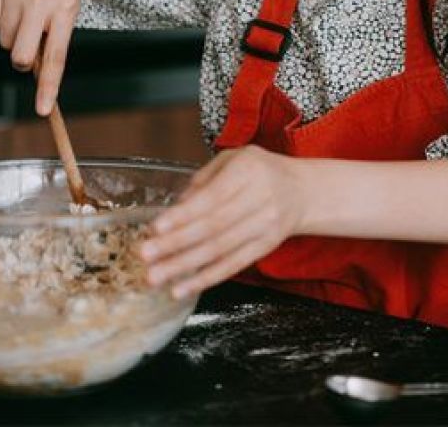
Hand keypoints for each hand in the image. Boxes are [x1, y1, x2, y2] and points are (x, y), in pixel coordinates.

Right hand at [0, 0, 79, 114]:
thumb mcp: (69, 8)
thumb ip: (55, 38)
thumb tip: (37, 74)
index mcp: (67, 9)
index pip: (56, 56)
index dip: (48, 86)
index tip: (43, 110)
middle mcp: (42, 0)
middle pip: (21, 55)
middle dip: (23, 60)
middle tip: (29, 48)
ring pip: (5, 40)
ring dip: (14, 35)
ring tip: (27, 13)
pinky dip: (1, 19)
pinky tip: (13, 1)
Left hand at [140, 145, 306, 297]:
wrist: (302, 190)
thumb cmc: (259, 171)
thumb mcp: (233, 159)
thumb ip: (203, 180)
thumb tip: (174, 209)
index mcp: (248, 170)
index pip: (212, 197)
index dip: (183, 215)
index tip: (155, 228)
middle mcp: (260, 197)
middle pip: (214, 226)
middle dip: (176, 244)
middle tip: (146, 256)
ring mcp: (266, 224)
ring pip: (221, 250)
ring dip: (185, 266)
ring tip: (156, 277)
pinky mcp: (267, 246)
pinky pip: (234, 264)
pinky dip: (207, 278)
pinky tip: (183, 287)